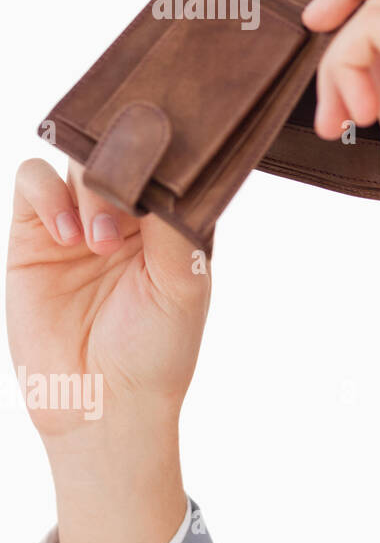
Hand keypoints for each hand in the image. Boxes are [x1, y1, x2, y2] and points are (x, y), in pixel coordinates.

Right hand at [6, 158, 209, 542]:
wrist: (102, 402)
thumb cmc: (156, 350)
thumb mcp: (183, 284)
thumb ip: (176, 225)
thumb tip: (170, 170)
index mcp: (172, 220)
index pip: (169, 161)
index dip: (167, 147)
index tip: (167, 140)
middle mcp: (127, 214)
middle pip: (120, 151)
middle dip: (123, 163)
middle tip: (128, 203)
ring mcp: (79, 221)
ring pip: (77, 160)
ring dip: (89, 187)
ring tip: (98, 241)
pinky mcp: (34, 237)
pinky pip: (32, 184)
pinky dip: (48, 195)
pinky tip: (68, 235)